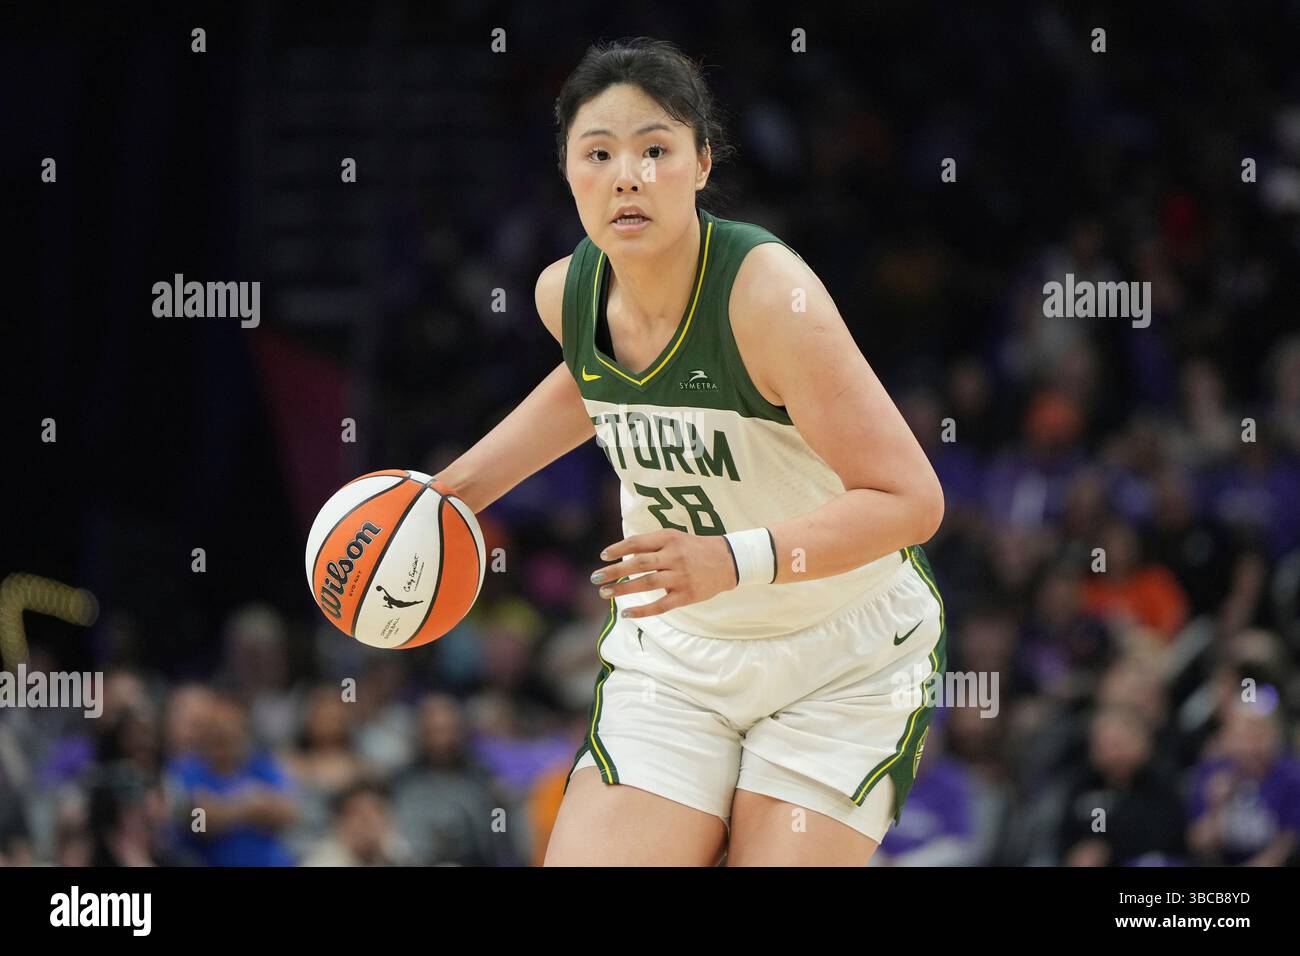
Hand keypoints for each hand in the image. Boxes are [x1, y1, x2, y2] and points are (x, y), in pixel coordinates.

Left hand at [589, 529, 738, 618]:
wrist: (729, 560)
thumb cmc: (695, 548)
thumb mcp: (675, 537)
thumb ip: (652, 544)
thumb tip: (624, 555)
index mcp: (669, 539)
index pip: (638, 542)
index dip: (618, 549)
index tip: (603, 556)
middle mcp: (674, 556)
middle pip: (639, 563)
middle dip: (614, 571)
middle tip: (596, 578)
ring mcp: (681, 576)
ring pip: (647, 583)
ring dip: (623, 589)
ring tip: (605, 593)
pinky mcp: (687, 595)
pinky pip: (661, 605)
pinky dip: (642, 610)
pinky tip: (626, 612)